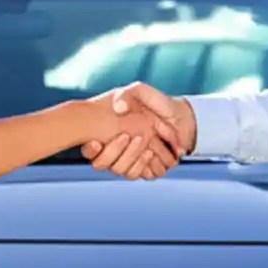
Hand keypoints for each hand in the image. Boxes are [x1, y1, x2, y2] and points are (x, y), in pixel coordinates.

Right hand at [82, 82, 196, 177]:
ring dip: (129, 158)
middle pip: (101, 163)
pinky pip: (138, 175)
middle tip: (127, 136)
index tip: (96, 141)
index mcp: (105, 132)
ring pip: (119, 170)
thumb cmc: (155, 102)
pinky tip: (150, 153)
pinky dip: (144, 166)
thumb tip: (118, 108)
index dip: (89, 148)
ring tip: (141, 145)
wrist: (180, 116)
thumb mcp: (139, 92)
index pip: (88, 147)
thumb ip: (125, 96)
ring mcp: (128, 160)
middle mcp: (113, 149)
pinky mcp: (144, 167)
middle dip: (113, 151)